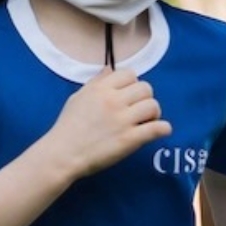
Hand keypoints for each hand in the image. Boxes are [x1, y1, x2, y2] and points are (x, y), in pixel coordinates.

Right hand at [41, 69, 170, 178]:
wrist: (62, 154)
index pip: (129, 74)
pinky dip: (163, 129)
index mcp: (100, 89)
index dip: (132, 84)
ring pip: (153, 106)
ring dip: (154, 114)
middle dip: (145, 98)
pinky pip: (158, 128)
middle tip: (139, 110)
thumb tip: (110, 70)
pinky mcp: (130, 139)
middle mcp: (113, 101)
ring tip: (146, 122)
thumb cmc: (67, 127)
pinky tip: (159, 131)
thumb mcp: (78, 98)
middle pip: (146, 88)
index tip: (128, 96)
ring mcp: (122, 120)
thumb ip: (95, 83)